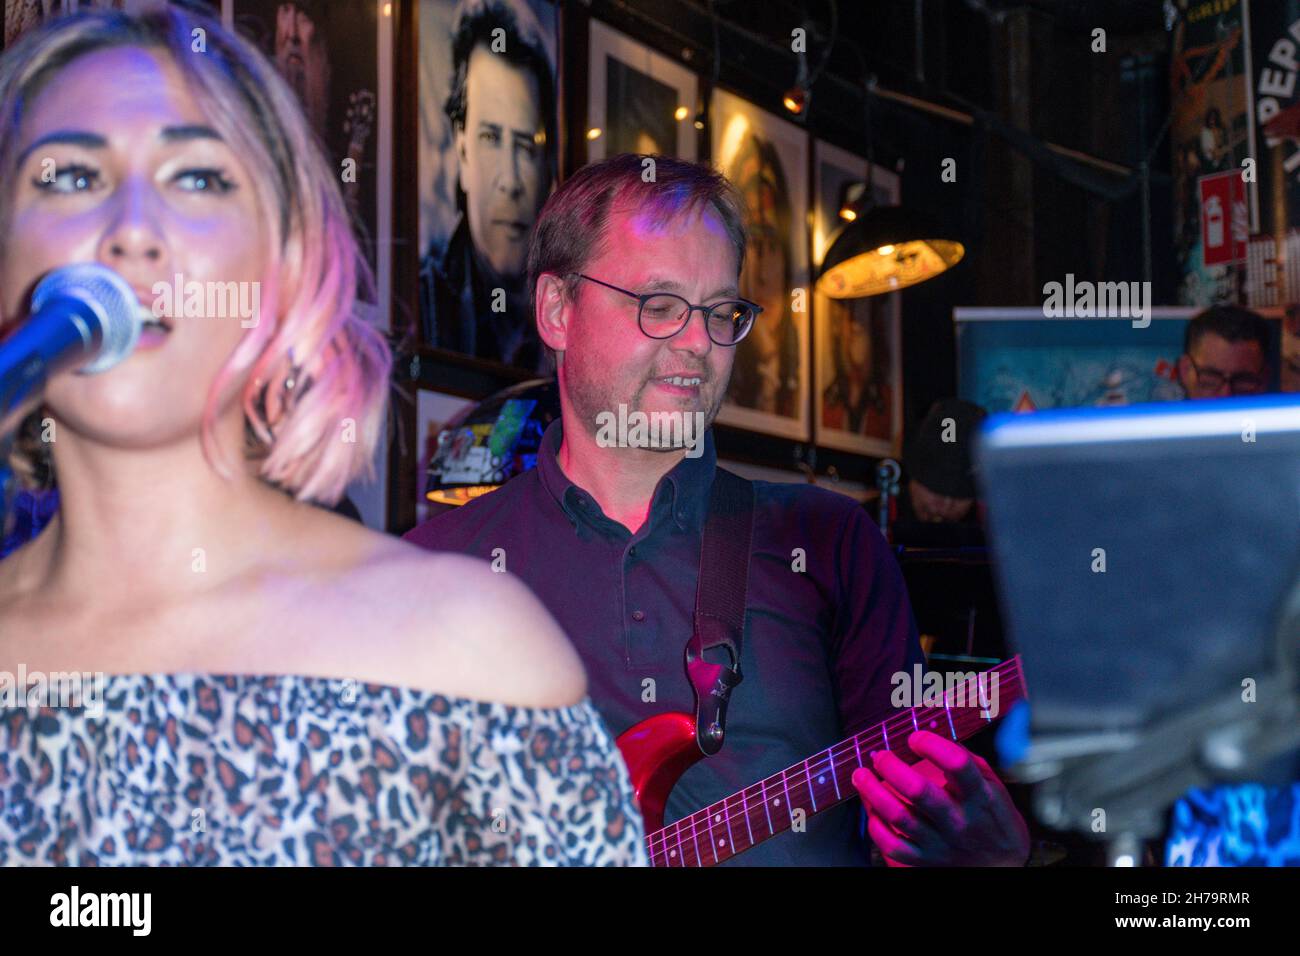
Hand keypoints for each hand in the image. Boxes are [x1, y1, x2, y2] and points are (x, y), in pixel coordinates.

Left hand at [851, 730, 1030, 865]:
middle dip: (892, 767)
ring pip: (899, 817)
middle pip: (919, 791)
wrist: (1003, 867)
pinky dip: (876, 827)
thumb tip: (937, 738)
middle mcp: (960, 821)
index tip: (915, 738)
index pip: (956, 764)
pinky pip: (893, 846)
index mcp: (981, 797)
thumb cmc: (995, 819)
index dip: (932, 745)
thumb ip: (969, 762)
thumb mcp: (994, 787)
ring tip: (861, 775)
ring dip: (873, 792)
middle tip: (880, 755)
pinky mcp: (927, 860)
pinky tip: (871, 809)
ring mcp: (941, 843)